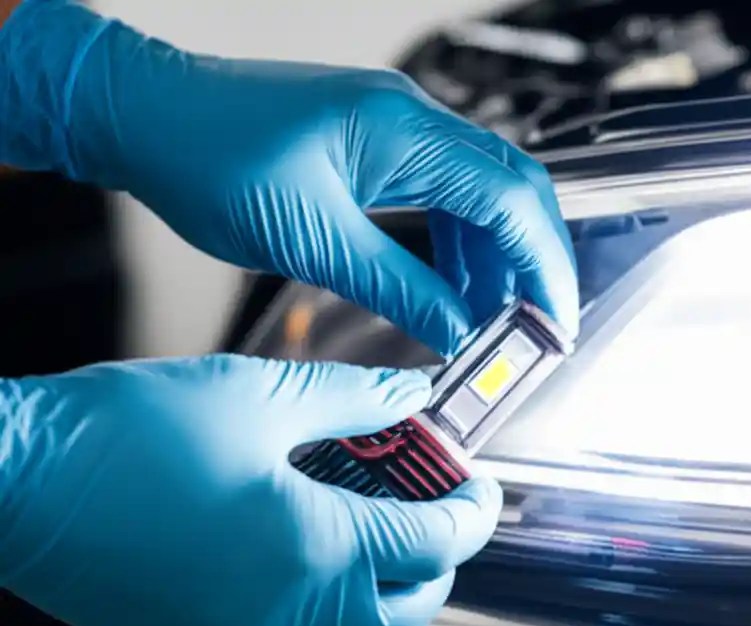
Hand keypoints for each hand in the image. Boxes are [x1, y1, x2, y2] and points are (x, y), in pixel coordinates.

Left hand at [0, 1, 578, 351]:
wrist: (142, 111)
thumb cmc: (205, 158)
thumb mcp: (309, 240)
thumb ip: (398, 288)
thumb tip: (459, 331)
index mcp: (404, 132)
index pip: (511, 200)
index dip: (543, 266)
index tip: (552, 324)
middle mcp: (414, 119)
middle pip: (514, 191)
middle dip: (536, 262)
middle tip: (539, 328)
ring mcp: (398, 127)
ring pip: (483, 195)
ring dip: (497, 259)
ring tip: (492, 323)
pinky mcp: (378, 144)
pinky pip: (444, 193)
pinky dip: (459, 245)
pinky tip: (452, 290)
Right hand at [0, 355, 502, 625]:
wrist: (9, 481)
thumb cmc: (120, 436)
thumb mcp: (257, 393)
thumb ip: (351, 398)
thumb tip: (409, 395)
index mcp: (315, 550)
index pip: (436, 545)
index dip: (473, 509)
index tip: (479, 484)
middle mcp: (284, 611)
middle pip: (406, 613)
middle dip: (437, 562)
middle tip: (431, 506)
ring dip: (380, 587)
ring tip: (368, 519)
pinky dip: (319, 601)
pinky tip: (299, 542)